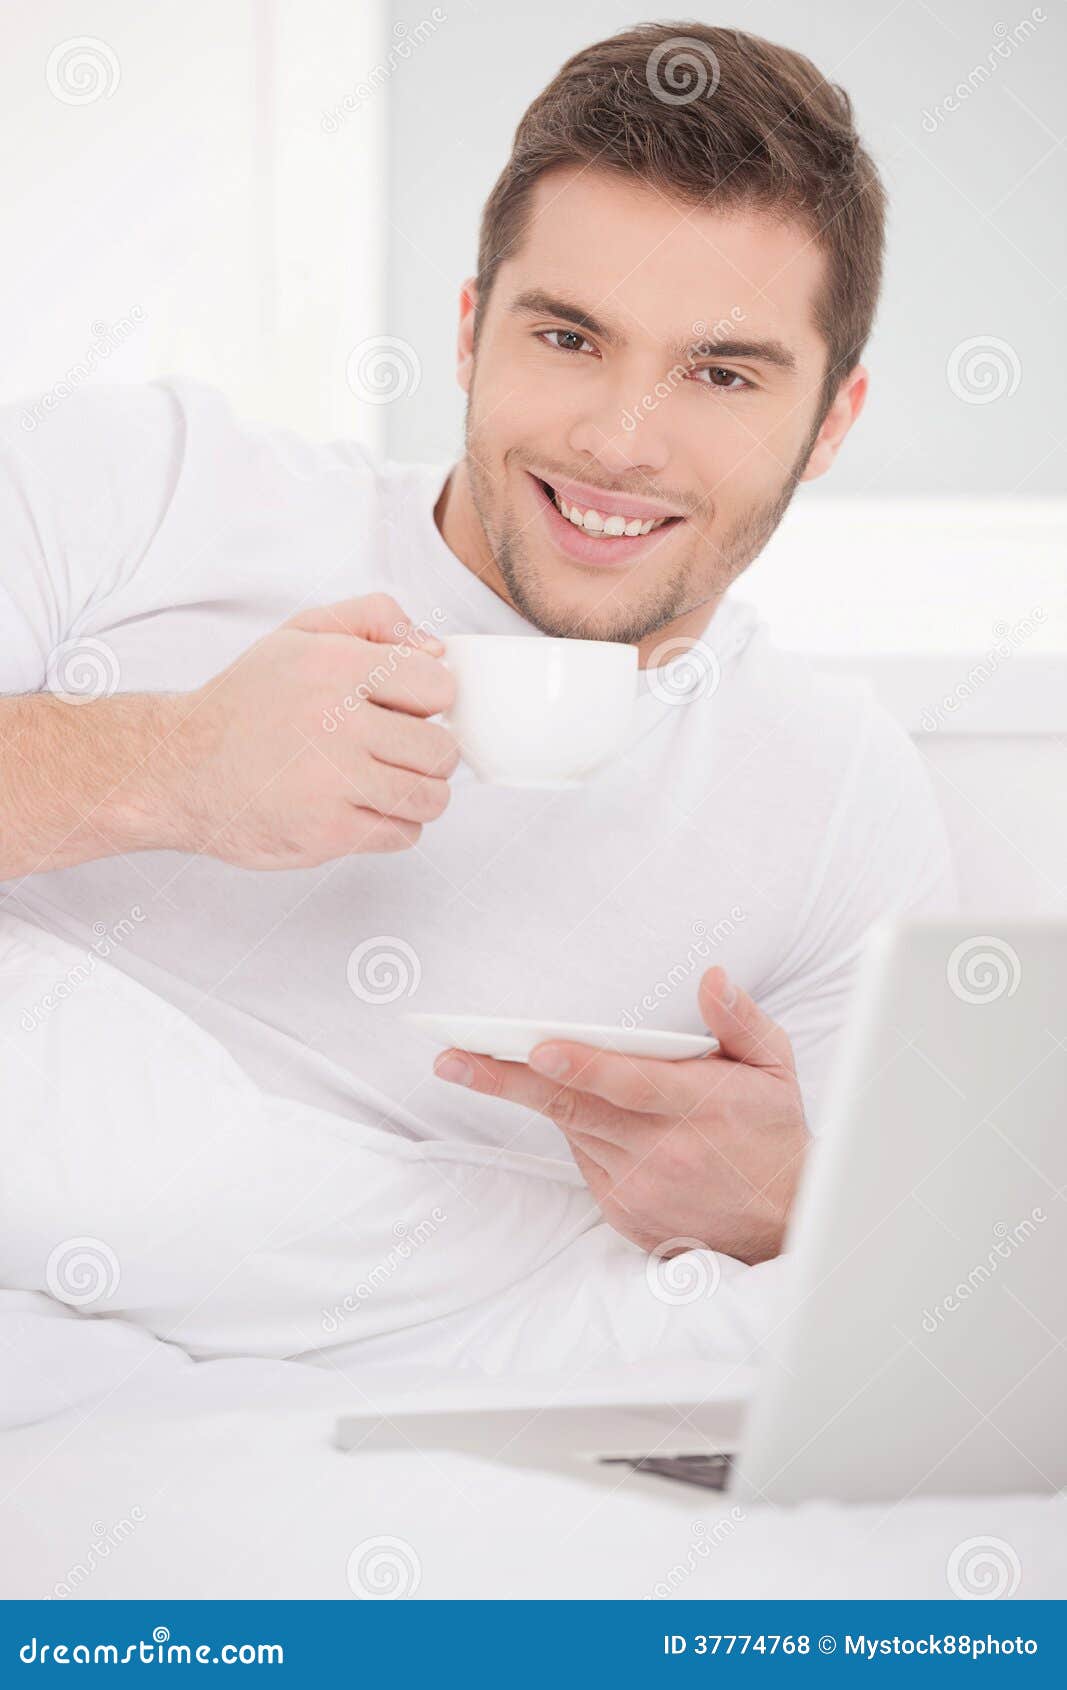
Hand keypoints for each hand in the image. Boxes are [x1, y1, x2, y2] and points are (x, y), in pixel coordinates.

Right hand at [156, 593, 458, 867]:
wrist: (179, 770)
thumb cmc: (245, 704)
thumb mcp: (298, 636)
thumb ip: (371, 619)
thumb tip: (436, 649)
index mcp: (334, 666)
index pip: (438, 686)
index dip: (431, 700)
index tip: (410, 710)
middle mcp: (334, 721)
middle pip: (440, 750)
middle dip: (431, 754)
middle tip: (401, 753)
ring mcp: (331, 781)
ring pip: (429, 798)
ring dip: (419, 794)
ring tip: (388, 783)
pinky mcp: (326, 832)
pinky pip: (401, 834)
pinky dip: (392, 826)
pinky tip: (361, 808)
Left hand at [433, 968, 809, 1264]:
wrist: (784, 1221)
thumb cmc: (772, 1128)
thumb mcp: (773, 1066)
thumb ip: (740, 1020)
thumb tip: (711, 977)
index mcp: (698, 1105)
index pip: (628, 1082)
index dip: (581, 1065)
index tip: (537, 1046)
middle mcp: (662, 1150)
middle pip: (573, 1107)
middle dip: (505, 1079)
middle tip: (449, 1057)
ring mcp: (639, 1186)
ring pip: (572, 1130)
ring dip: (544, 1097)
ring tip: (496, 1062)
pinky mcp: (623, 1211)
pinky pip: (584, 1159)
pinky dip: (579, 1131)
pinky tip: (591, 1114)